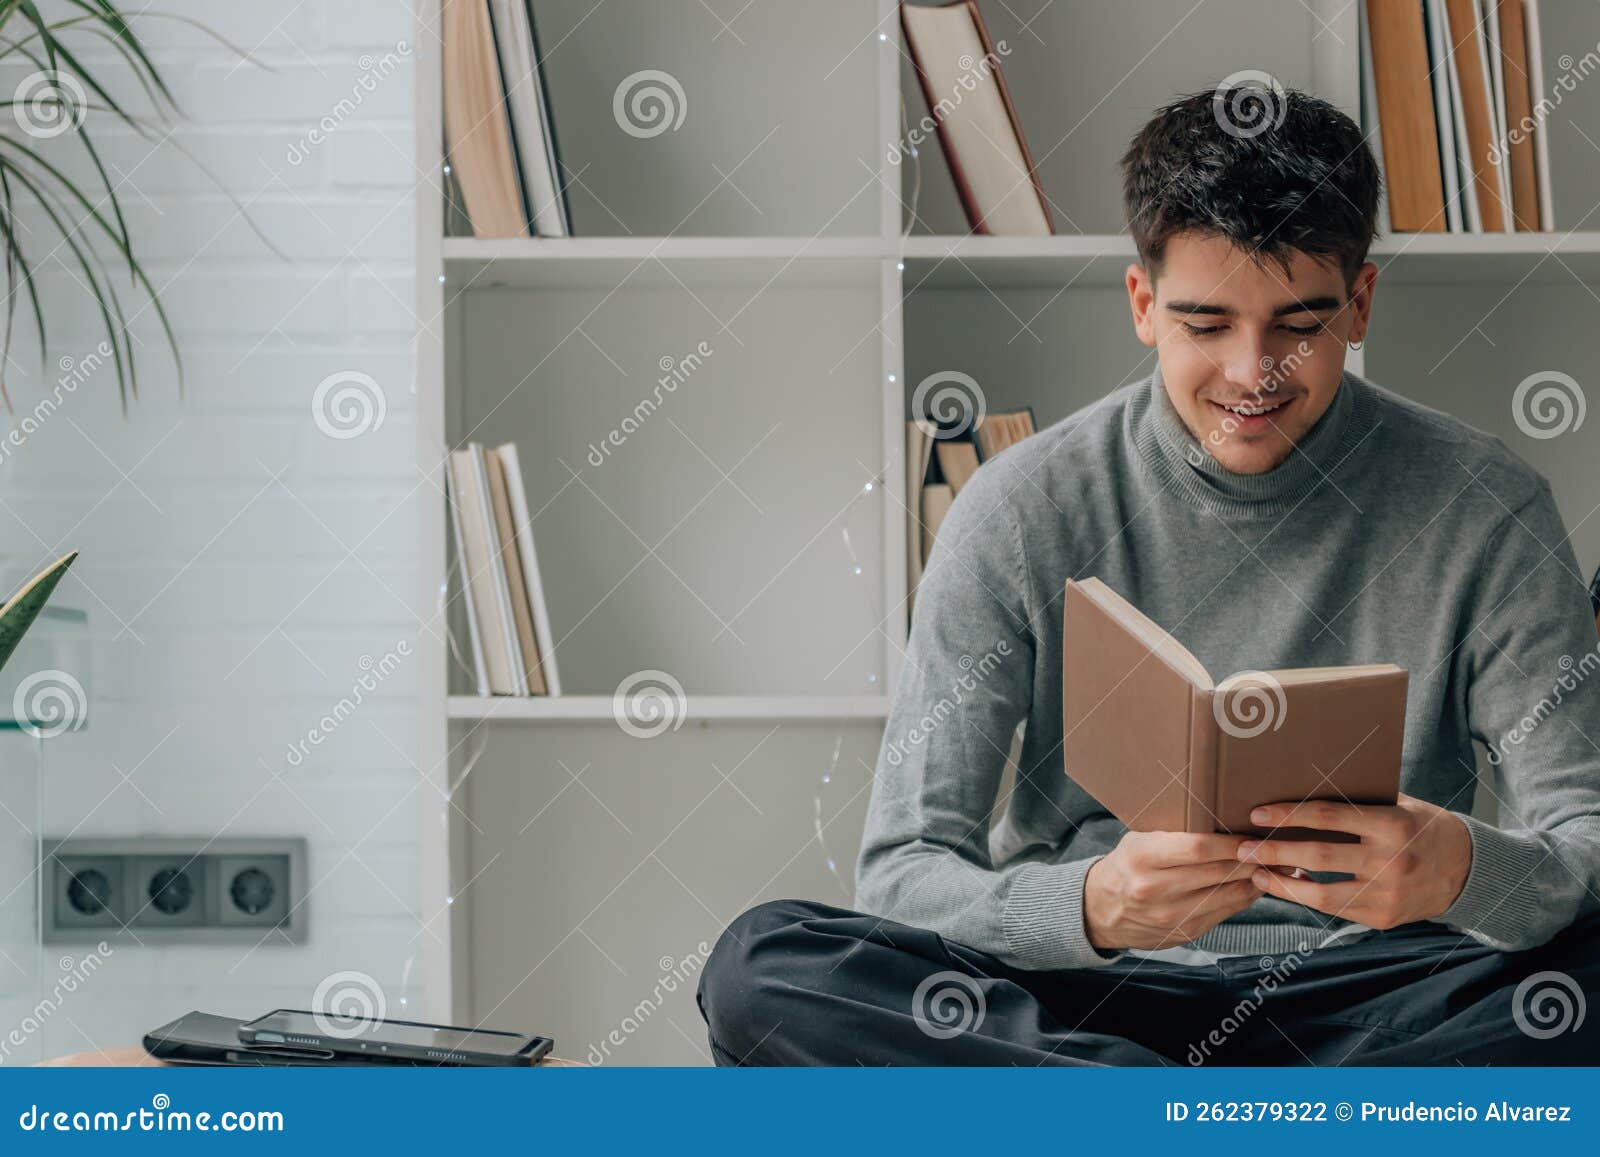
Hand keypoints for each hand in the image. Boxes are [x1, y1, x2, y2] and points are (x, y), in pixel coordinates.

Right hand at [1084, 830, 1268, 951]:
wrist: (1101, 911)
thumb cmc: (1127, 866)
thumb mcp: (1138, 841)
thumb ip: (1174, 835)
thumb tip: (1223, 823)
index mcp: (1141, 858)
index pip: (1196, 848)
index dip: (1229, 842)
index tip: (1249, 835)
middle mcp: (1154, 889)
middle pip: (1216, 871)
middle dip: (1248, 859)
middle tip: (1270, 848)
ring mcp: (1171, 916)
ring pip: (1227, 894)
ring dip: (1253, 879)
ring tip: (1270, 865)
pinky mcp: (1185, 932)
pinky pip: (1225, 913)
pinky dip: (1244, 897)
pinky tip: (1253, 884)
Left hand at [1238, 792, 1472, 928]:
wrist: (1467, 870)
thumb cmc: (1421, 827)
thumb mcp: (1398, 804)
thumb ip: (1357, 802)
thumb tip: (1299, 788)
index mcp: (1392, 824)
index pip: (1329, 817)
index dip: (1289, 815)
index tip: (1257, 813)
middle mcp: (1390, 860)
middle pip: (1318, 856)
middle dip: (1274, 851)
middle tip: (1241, 846)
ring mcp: (1387, 893)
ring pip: (1321, 892)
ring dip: (1281, 883)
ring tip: (1254, 872)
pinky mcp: (1383, 918)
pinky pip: (1335, 908)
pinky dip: (1305, 898)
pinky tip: (1284, 887)